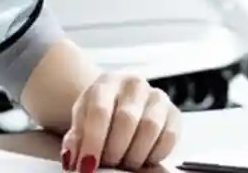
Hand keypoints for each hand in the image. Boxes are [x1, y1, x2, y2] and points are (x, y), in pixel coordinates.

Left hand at [61, 72, 180, 171]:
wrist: (120, 102)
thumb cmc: (100, 113)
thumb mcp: (82, 121)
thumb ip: (76, 139)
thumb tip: (73, 159)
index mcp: (107, 82)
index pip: (100, 111)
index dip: (93, 142)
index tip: (87, 165)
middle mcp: (134, 84)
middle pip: (126, 120)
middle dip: (114, 151)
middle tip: (107, 165)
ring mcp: (157, 96)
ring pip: (150, 128)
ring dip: (134, 154)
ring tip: (123, 164)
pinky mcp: (174, 113)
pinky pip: (169, 137)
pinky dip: (154, 155)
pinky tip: (141, 159)